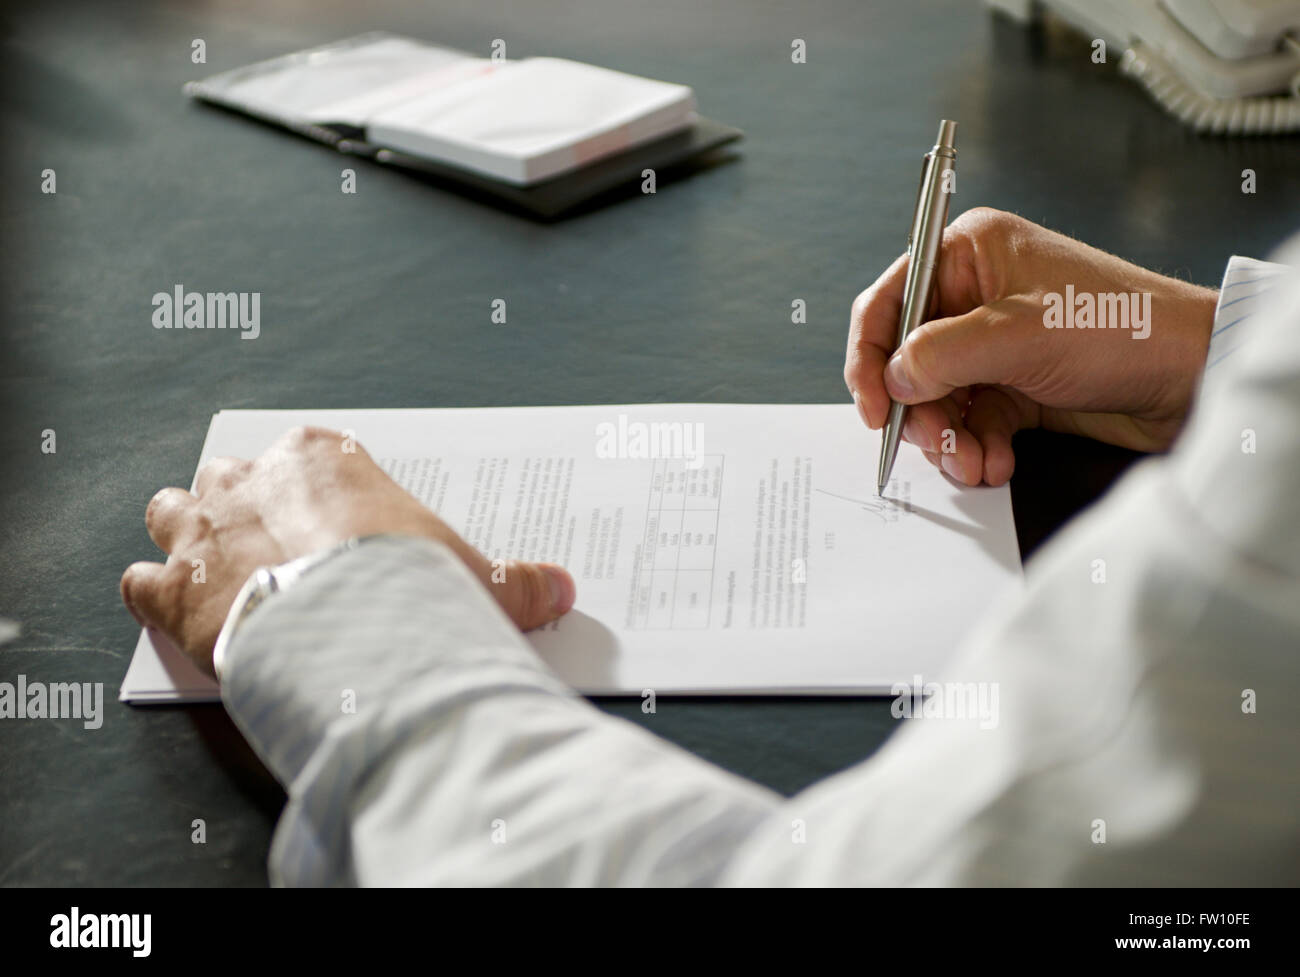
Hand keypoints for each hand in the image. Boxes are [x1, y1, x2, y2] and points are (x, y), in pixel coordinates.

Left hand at [120, 426, 575, 676]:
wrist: (352, 626)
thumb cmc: (409, 584)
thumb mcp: (475, 577)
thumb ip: (516, 582)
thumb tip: (563, 588)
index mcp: (322, 461)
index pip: (311, 455)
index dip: (316, 487)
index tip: (330, 518)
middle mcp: (251, 481)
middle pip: (232, 474)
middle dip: (243, 504)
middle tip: (269, 542)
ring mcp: (204, 531)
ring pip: (171, 509)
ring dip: (185, 535)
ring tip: (209, 564)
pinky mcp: (172, 589)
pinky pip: (140, 581)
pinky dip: (153, 596)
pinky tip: (172, 611)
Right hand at [844, 207, 1218, 485]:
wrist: (1194, 377)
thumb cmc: (1125, 328)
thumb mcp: (1018, 337)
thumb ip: (940, 355)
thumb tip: (892, 378)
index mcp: (970, 254)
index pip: (890, 301)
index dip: (871, 355)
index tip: (873, 406)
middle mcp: (977, 295)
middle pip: (908, 359)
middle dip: (918, 411)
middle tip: (934, 442)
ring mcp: (996, 343)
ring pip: (937, 399)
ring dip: (948, 439)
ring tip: (972, 462)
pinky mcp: (1016, 385)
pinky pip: (971, 421)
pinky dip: (976, 447)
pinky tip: (996, 462)